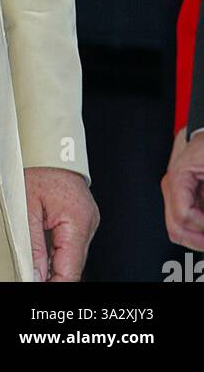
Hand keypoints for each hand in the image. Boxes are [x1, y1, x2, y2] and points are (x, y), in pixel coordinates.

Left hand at [24, 167, 98, 280]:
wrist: (47, 145)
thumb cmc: (36, 167)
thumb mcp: (26, 207)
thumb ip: (33, 245)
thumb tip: (35, 276)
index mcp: (78, 222)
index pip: (71, 271)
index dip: (54, 284)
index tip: (35, 286)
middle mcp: (88, 224)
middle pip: (73, 265)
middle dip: (52, 275)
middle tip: (30, 276)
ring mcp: (88, 222)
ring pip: (72, 256)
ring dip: (53, 263)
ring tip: (32, 262)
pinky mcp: (82, 219)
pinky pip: (71, 243)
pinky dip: (56, 250)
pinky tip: (41, 248)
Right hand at [162, 127, 203, 250]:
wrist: (203, 132)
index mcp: (177, 178)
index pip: (183, 216)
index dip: (202, 226)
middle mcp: (171, 186)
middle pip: (175, 229)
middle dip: (197, 240)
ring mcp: (174, 192)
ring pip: (178, 229)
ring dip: (197, 236)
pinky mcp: (181, 195)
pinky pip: (184, 221)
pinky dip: (198, 228)